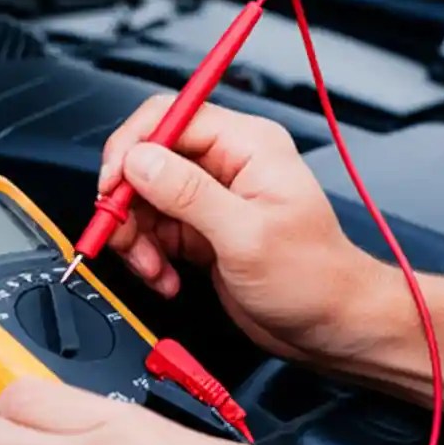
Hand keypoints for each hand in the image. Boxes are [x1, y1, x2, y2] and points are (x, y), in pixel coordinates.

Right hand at [98, 94, 391, 360]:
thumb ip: (188, 194)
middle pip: (147, 160)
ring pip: (143, 199)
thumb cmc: (314, 279)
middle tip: (122, 235)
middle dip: (127, 202)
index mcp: (247, 146)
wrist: (331, 326)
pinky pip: (152, 231)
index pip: (170, 118)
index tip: (112, 185)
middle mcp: (226, 164)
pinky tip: (165, 277)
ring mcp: (210, 198)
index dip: (131, 147)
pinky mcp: (199, 230)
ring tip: (151, 268)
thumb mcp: (247, 236)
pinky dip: (148, 257)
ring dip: (136, 237)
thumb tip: (140, 161)